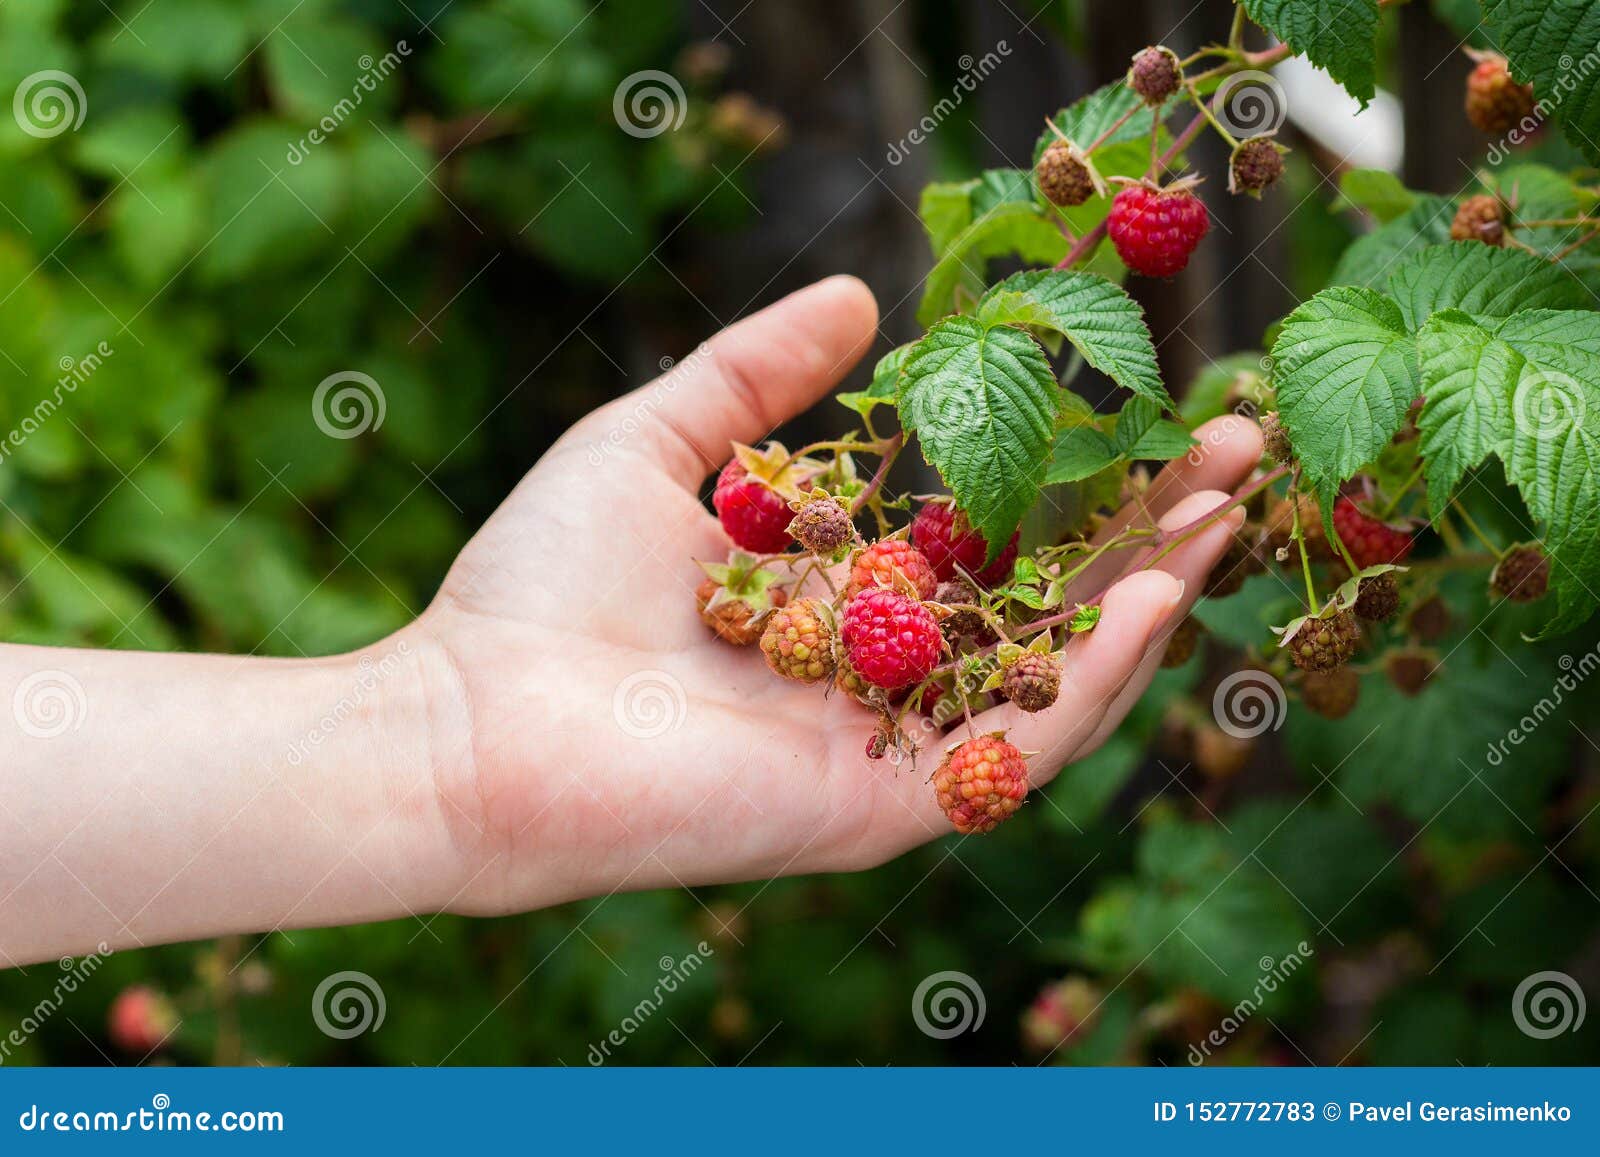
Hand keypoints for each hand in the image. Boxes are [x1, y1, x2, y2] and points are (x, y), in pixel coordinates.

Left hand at [404, 276, 1264, 914]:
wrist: (466, 722)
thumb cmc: (538, 587)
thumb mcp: (656, 443)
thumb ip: (754, 375)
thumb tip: (859, 298)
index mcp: (837, 600)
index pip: (987, 534)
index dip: (1072, 473)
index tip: (1150, 402)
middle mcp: (878, 676)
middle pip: (1041, 599)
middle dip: (1143, 525)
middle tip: (1236, 448)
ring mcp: (887, 746)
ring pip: (1049, 675)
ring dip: (1145, 596)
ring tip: (1223, 511)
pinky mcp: (879, 808)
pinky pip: (1010, 749)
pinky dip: (1089, 681)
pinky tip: (1152, 597)